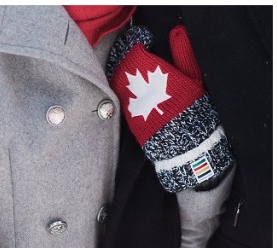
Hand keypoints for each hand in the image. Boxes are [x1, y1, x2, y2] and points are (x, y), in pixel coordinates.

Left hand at [106, 25, 232, 191]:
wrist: (185, 147)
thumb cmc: (194, 111)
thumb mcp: (195, 81)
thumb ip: (184, 55)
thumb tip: (176, 33)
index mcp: (158, 78)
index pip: (136, 55)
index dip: (137, 46)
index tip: (143, 43)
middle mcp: (140, 91)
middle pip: (123, 69)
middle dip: (128, 61)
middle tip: (135, 57)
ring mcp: (132, 105)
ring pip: (119, 84)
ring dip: (124, 76)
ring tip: (134, 74)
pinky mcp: (128, 119)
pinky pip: (121, 99)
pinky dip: (124, 91)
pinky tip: (131, 90)